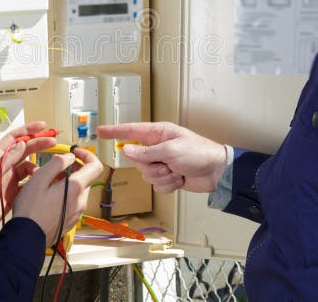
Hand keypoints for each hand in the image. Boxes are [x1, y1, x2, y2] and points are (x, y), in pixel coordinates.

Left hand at [0, 121, 56, 241]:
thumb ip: (6, 161)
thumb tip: (22, 145)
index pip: (13, 139)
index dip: (28, 131)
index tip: (42, 126)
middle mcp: (2, 168)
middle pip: (23, 151)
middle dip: (38, 145)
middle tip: (53, 142)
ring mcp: (7, 181)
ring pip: (27, 168)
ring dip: (38, 167)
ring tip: (46, 170)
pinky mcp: (12, 195)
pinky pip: (28, 185)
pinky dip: (36, 183)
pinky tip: (42, 184)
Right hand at [12, 147, 102, 247]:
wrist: (27, 238)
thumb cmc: (30, 209)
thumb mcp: (39, 179)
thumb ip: (57, 163)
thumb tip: (70, 157)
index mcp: (75, 188)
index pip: (95, 166)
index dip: (87, 155)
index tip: (75, 152)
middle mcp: (81, 201)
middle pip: (86, 178)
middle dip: (73, 169)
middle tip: (54, 169)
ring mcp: (77, 212)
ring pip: (79, 190)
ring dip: (68, 182)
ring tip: (48, 183)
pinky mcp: (71, 220)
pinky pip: (74, 202)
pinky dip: (65, 194)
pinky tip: (49, 197)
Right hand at [97, 122, 225, 192]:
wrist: (216, 172)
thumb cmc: (199, 153)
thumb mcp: (171, 150)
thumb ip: (146, 151)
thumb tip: (126, 150)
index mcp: (158, 133)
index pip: (131, 131)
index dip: (115, 132)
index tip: (100, 131)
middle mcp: (158, 147)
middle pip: (137, 160)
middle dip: (152, 166)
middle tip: (167, 164)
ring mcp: (162, 163)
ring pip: (146, 175)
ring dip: (162, 177)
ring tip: (177, 171)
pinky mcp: (167, 177)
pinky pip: (157, 185)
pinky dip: (169, 185)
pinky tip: (180, 179)